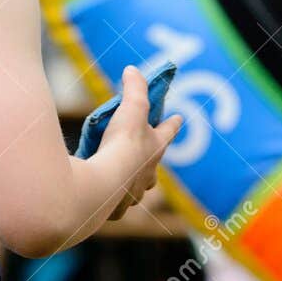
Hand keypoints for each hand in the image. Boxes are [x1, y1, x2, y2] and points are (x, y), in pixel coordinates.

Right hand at [97, 66, 180, 220]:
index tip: (179, 118)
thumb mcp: (132, 108)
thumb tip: (132, 70)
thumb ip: (134, 88)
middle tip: (145, 159)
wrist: (104, 184)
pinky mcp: (114, 210)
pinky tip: (102, 200)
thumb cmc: (123, 145)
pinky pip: (114, 207)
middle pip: (153, 170)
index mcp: (156, 149)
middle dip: (150, 165)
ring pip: (135, 191)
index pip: (168, 132)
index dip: (172, 124)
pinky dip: (110, 202)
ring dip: (130, 185)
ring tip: (120, 180)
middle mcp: (147, 175)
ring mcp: (132, 195)